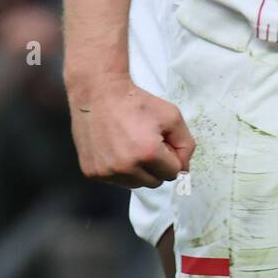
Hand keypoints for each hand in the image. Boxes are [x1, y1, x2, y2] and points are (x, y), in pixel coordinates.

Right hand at [69, 81, 194, 188]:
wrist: (99, 93)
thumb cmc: (137, 102)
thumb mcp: (172, 116)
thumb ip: (186, 145)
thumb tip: (184, 170)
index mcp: (148, 154)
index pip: (173, 173)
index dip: (171, 156)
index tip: (162, 142)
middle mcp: (126, 167)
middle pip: (154, 182)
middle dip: (156, 166)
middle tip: (146, 142)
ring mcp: (106, 172)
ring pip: (135, 184)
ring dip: (138, 170)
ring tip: (130, 145)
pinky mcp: (92, 173)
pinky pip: (115, 180)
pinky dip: (119, 169)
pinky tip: (115, 148)